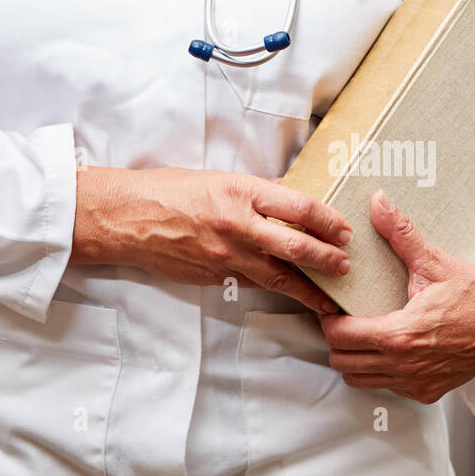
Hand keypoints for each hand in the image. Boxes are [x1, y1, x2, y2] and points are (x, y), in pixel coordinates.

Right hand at [71, 166, 351, 313]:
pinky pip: (253, 284)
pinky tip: (294, 297)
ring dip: (310, 288)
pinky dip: (277, 291)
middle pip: (297, 245)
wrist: (127, 218)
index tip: (344, 229)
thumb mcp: (218, 177)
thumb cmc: (169, 190)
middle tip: (347, 265)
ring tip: (331, 297)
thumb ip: (257, 190)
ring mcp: (227, 254)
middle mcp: (238, 223)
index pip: (300, 207)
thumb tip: (290, 193)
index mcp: (242, 191)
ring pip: (279, 276)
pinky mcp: (215, 276)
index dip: (328, 221)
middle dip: (328, 259)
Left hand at [319, 190, 474, 403]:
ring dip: (356, 359)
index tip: (334, 306)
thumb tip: (378, 202)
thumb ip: (401, 233)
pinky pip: (387, 387)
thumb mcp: (435, 262)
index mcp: (401, 334)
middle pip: (342, 361)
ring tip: (364, 334)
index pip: (340, 336)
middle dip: (338, 339)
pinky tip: (391, 348)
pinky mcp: (428, 392)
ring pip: (360, 380)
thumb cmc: (474, 293)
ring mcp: (416, 383)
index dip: (329, 319)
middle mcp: (406, 365)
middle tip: (345, 319)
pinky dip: (380, 371)